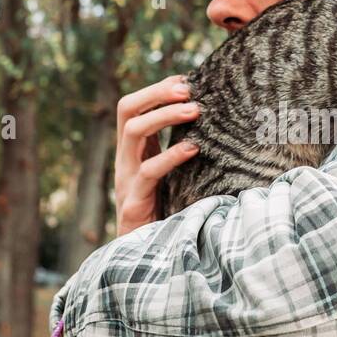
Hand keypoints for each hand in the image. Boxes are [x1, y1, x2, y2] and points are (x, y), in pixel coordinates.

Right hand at [114, 74, 200, 235]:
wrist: (142, 257)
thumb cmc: (163, 213)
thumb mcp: (170, 176)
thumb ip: (179, 151)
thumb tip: (212, 124)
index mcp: (132, 151)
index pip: (132, 106)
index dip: (156, 89)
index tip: (186, 79)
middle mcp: (124, 160)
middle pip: (127, 110)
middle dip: (156, 93)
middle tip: (189, 88)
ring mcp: (126, 180)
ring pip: (132, 133)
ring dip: (164, 116)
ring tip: (195, 110)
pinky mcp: (134, 202)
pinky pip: (148, 172)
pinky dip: (171, 156)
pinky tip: (193, 149)